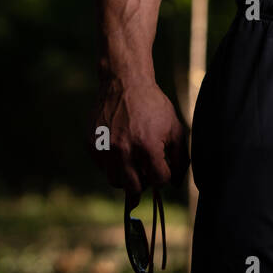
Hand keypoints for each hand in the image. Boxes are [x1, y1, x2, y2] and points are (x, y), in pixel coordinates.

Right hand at [88, 77, 188, 209]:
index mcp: (147, 146)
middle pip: (134, 189)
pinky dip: (112, 165)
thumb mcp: (174, 127)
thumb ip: (180, 157)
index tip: (162, 168)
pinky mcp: (92, 145)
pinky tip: (120, 150)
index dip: (164, 177)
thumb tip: (175, 183)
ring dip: (126, 177)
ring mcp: (105, 148)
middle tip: (146, 173)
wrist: (124, 83)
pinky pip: (102, 167)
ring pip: (115, 181)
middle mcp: (123, 150)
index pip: (159, 181)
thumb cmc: (153, 105)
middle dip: (144, 184)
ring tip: (133, 162)